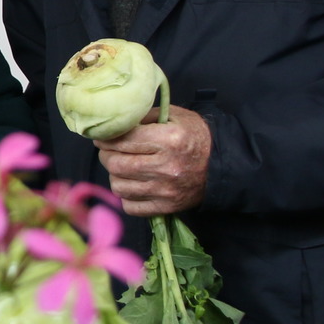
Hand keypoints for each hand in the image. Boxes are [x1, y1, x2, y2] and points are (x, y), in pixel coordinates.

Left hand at [95, 105, 210, 215]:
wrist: (221, 166)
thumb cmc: (195, 136)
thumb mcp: (175, 116)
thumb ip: (145, 115)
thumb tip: (115, 121)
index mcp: (168, 139)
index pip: (122, 140)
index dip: (106, 139)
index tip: (102, 138)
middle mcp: (165, 166)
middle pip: (115, 164)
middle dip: (106, 156)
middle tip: (108, 151)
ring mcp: (165, 190)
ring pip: (119, 186)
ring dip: (114, 176)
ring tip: (121, 168)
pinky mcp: (166, 207)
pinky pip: (131, 206)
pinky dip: (126, 196)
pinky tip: (132, 185)